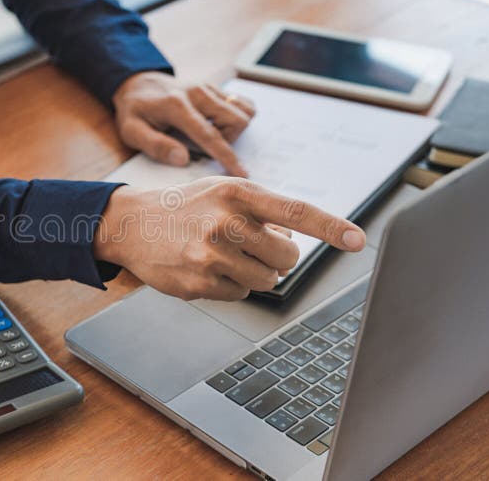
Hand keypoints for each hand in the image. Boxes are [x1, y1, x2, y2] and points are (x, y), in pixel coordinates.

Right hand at [94, 177, 365, 300]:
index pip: (296, 211)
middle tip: (253, 247)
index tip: (357, 240)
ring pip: (266, 281)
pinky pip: (239, 295)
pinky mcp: (199, 282)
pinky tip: (205, 268)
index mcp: (238, 193)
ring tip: (224, 255)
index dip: (331, 227)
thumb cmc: (182, 207)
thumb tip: (293, 240)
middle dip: (278, 258)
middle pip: (287, 258)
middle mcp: (226, 222)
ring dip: (254, 273)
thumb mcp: (221, 192)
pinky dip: (229, 285)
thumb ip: (261, 212)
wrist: (130, 224)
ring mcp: (211, 255)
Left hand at [112, 71, 253, 176]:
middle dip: (229, 140)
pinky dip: (235, 116)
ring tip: (210, 134)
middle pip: (236, 120)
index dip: (226, 156)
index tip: (241, 173)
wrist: (137, 82)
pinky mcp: (213, 87)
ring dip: (233, 128)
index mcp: (176, 106)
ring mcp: (208, 87)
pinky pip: (240, 102)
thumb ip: (156, 146)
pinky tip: (217, 123)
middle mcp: (197, 92)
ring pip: (243, 110)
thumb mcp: (132, 131)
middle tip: (205, 146)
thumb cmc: (134, 111)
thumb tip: (183, 159)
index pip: (209, 134)